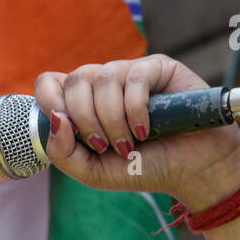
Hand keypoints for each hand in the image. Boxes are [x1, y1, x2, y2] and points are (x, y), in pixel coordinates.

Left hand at [33, 54, 239, 208]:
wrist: (191, 171)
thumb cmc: (141, 168)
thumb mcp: (92, 172)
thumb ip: (62, 153)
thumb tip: (56, 118)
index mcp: (82, 103)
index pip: (49, 82)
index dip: (49, 100)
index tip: (67, 128)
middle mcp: (102, 83)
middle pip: (75, 80)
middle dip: (85, 120)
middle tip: (106, 147)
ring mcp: (129, 72)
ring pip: (102, 79)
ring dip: (112, 120)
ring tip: (128, 143)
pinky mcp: (157, 67)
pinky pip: (133, 79)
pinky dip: (134, 110)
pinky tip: (146, 130)